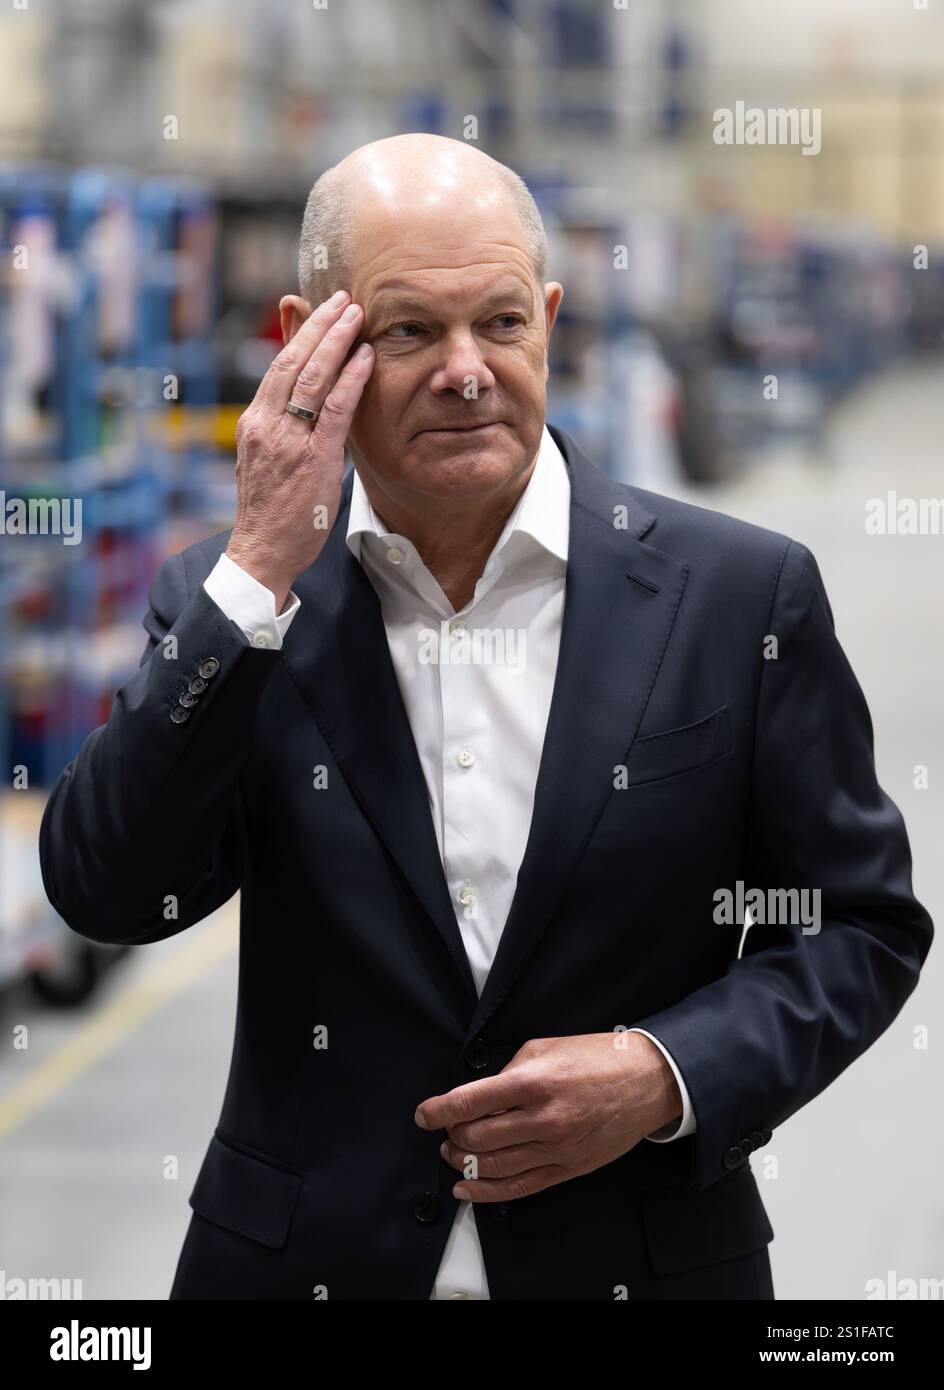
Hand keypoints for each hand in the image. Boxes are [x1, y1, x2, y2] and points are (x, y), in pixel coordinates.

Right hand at [226, 291, 373, 610]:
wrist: (261, 553)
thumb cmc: (271, 511)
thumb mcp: (269, 460)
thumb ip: (283, 427)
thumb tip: (301, 401)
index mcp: (254, 423)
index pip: (276, 365)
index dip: (297, 332)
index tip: (315, 307)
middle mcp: (266, 425)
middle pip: (291, 360)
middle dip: (318, 324)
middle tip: (342, 297)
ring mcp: (288, 441)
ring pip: (311, 377)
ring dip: (336, 340)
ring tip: (356, 313)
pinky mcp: (312, 460)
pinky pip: (334, 410)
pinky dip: (351, 379)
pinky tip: (365, 357)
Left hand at [415, 1032, 682, 1202]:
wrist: (646, 1082)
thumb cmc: (596, 1058)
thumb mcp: (545, 1047)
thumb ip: (509, 1071)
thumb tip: (481, 1096)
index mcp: (533, 1082)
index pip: (470, 1102)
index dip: (438, 1111)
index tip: (424, 1114)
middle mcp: (542, 1119)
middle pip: (477, 1139)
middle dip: (452, 1137)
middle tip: (445, 1131)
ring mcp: (555, 1149)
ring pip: (493, 1167)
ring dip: (464, 1163)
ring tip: (452, 1154)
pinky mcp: (566, 1169)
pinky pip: (518, 1188)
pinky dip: (486, 1193)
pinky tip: (466, 1189)